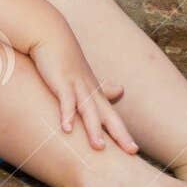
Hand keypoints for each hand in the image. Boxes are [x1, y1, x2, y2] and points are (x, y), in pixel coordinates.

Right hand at [28, 24, 135, 153]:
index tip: (133, 150)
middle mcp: (90, 91)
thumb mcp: (86, 76)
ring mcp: (77, 86)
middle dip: (120, 134)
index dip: (123, 133)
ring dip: (93, 129)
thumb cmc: (68, 58)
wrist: (52, 35)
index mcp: (95, 93)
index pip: (112, 117)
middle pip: (108, 116)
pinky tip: (66, 129)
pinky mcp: (61, 82)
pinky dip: (66, 114)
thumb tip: (120, 89)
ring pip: (88, 110)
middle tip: (133, 151)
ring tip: (99, 147)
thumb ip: (102, 87)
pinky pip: (65, 100)